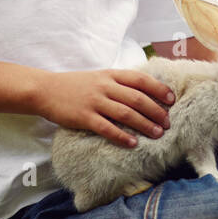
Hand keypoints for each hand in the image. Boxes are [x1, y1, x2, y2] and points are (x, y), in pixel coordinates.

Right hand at [37, 68, 174, 147]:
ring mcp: (94, 101)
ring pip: (126, 113)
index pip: (141, 80)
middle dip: (156, 111)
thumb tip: (144, 93)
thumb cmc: (75, 85)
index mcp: (111, 75)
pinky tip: (133, 143)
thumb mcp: (99, 77)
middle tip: (168, 123)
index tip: (172, 99)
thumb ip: (119, 83)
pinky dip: (122, 136)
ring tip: (157, 134)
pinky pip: (107, 128)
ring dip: (144, 124)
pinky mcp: (84, 117)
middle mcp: (105, 86)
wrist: (45, 90)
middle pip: (137, 98)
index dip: (158, 89)